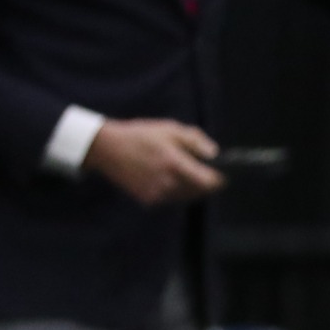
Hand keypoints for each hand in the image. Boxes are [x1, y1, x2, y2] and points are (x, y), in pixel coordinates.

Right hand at [84, 119, 224, 205]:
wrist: (108, 149)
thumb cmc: (142, 135)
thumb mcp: (171, 129)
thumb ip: (196, 141)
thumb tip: (214, 154)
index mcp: (175, 164)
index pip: (209, 182)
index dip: (219, 179)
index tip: (222, 173)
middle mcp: (168, 183)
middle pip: (200, 192)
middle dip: (205, 182)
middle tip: (203, 170)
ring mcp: (157, 194)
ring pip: (186, 197)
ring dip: (191, 188)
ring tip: (183, 172)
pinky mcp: (148, 200)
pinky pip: (171, 199)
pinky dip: (175, 191)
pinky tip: (168, 178)